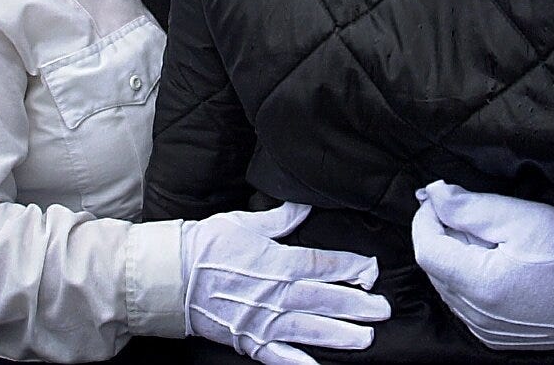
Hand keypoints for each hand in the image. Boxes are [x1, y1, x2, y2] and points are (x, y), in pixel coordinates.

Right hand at [181, 202, 390, 364]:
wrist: (170, 276)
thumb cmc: (205, 246)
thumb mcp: (243, 223)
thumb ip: (279, 219)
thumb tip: (304, 206)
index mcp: (275, 261)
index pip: (321, 264)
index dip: (349, 267)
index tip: (370, 269)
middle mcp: (274, 293)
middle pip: (323, 299)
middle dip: (356, 303)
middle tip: (383, 309)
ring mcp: (263, 320)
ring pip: (309, 328)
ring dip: (339, 334)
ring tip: (365, 337)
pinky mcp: (249, 340)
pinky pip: (280, 357)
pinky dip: (300, 364)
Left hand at [411, 182, 553, 349]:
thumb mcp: (521, 217)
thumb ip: (470, 207)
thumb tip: (433, 194)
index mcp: (480, 285)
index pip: (426, 249)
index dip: (426, 218)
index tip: (440, 199)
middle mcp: (477, 316)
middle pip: (436, 267)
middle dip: (445, 236)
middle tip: (476, 217)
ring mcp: (486, 331)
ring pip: (449, 286)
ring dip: (458, 258)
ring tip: (493, 241)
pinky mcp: (497, 337)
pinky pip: (466, 304)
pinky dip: (472, 279)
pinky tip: (500, 265)